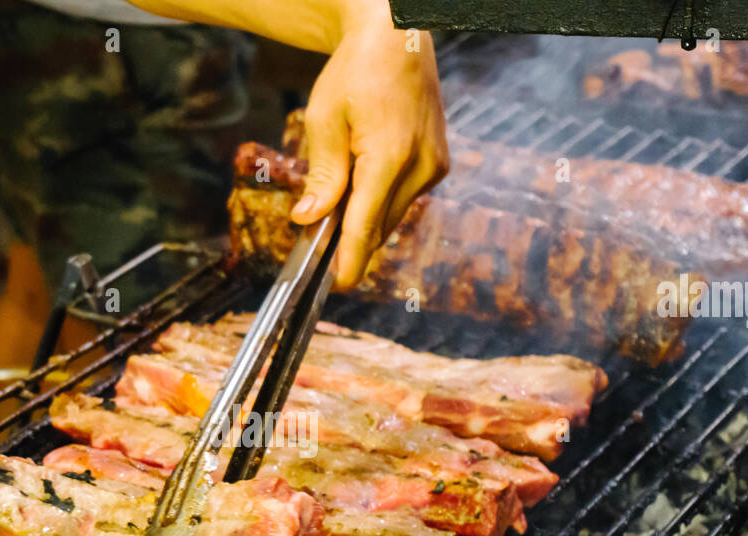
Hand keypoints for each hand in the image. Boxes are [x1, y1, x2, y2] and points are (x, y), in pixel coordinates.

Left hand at [289, 2, 448, 289]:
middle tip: (319, 243)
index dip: (350, 260)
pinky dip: (381, 203)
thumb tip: (308, 219)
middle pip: (379, 227)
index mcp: (390, 156)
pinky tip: (363, 184)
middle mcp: (421, 166)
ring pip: (392, 217)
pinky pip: (404, 200)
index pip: (366, 224)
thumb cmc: (356, 73)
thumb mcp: (325, 120)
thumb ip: (321, 176)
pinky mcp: (439, 164)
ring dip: (366, 221)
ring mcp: (435, 166)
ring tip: (338, 205)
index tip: (338, 285)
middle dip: (350, 240)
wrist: (397, 39)